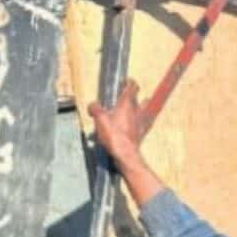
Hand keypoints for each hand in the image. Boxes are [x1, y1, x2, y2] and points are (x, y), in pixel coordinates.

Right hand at [88, 79, 165, 206]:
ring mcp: (141, 122)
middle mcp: (138, 110)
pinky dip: (138, 124)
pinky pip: (142, 125)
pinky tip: (131, 128)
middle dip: (135, 98)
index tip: (125, 82)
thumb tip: (92, 106)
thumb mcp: (100, 119)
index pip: (133, 86)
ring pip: (144, 112)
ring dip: (139, 110)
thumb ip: (95, 109)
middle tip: (127, 99)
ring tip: (131, 113)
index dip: (129, 82)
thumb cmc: (114, 135)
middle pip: (142, 99)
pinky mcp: (142, 133)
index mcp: (127, 103)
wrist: (125, 154)